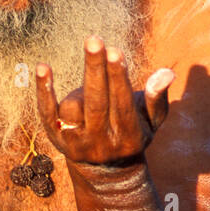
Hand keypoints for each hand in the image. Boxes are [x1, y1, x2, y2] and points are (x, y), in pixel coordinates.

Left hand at [35, 36, 173, 164]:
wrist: (105, 170)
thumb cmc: (133, 133)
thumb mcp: (151, 121)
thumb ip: (157, 98)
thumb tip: (167, 73)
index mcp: (128, 138)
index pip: (122, 105)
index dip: (117, 78)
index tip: (115, 51)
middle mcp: (101, 144)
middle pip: (96, 103)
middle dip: (95, 70)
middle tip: (94, 40)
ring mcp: (77, 144)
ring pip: (73, 109)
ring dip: (79, 87)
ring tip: (92, 73)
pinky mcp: (56, 139)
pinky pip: (47, 114)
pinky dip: (44, 91)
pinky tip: (43, 67)